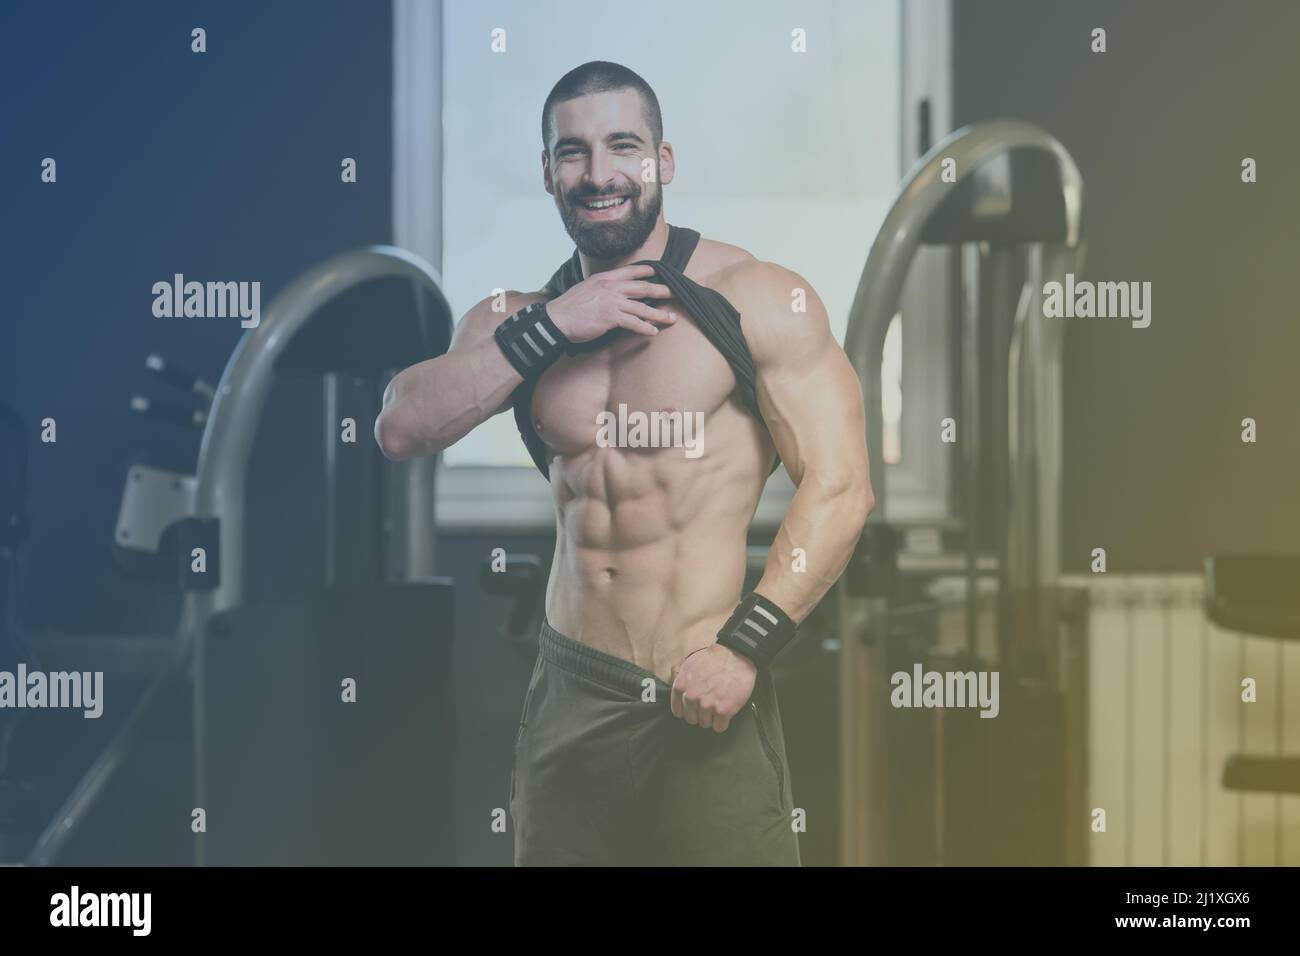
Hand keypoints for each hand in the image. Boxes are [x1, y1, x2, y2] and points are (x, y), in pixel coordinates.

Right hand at [546, 263, 676, 344]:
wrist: (556, 319)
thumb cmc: (568, 308)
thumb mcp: (585, 289)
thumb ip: (600, 289)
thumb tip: (610, 294)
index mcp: (604, 279)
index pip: (630, 271)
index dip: (646, 271)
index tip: (658, 272)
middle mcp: (611, 287)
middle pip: (642, 287)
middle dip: (661, 290)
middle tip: (675, 293)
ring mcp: (612, 301)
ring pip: (642, 307)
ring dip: (659, 313)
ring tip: (671, 318)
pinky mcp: (611, 317)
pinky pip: (633, 322)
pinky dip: (645, 327)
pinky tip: (653, 331)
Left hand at [669, 644, 756, 732]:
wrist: (736, 656)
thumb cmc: (714, 659)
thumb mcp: (689, 664)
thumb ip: (680, 680)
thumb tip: (679, 692)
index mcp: (681, 687)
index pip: (678, 711)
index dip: (688, 710)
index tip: (695, 708)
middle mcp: (691, 698)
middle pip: (692, 719)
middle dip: (700, 714)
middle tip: (709, 704)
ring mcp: (707, 705)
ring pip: (705, 724)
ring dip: (712, 718)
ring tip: (719, 705)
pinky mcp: (723, 711)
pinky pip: (719, 727)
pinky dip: (723, 723)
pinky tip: (726, 712)